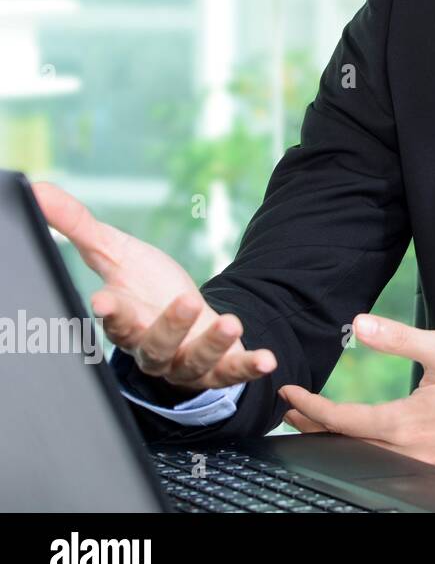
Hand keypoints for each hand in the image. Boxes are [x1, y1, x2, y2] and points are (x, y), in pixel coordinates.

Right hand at [33, 181, 275, 390]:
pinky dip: (249, 368)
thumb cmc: (145, 287)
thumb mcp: (116, 252)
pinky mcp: (218, 368)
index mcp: (126, 321)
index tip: (104, 301)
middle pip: (154, 347)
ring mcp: (186, 363)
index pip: (114, 320)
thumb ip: (79, 226)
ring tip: (230, 321)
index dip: (111, 313)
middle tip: (184, 300)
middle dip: (169, 327)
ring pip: (193, 362)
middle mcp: (153, 349)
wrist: (185, 319)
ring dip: (212, 344)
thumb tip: (37, 190)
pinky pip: (232, 372)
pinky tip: (267, 360)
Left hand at [279, 314, 434, 468]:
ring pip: (368, 453)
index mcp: (407, 423)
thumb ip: (398, 338)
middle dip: (315, 427)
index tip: (289, 393)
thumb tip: (359, 325)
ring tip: (320, 420)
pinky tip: (369, 430)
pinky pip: (392, 456)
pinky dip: (368, 443)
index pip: (342, 419)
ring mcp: (427, 460)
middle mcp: (412, 450)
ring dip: (340, 437)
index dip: (310, 407)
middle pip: (347, 444)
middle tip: (292, 411)